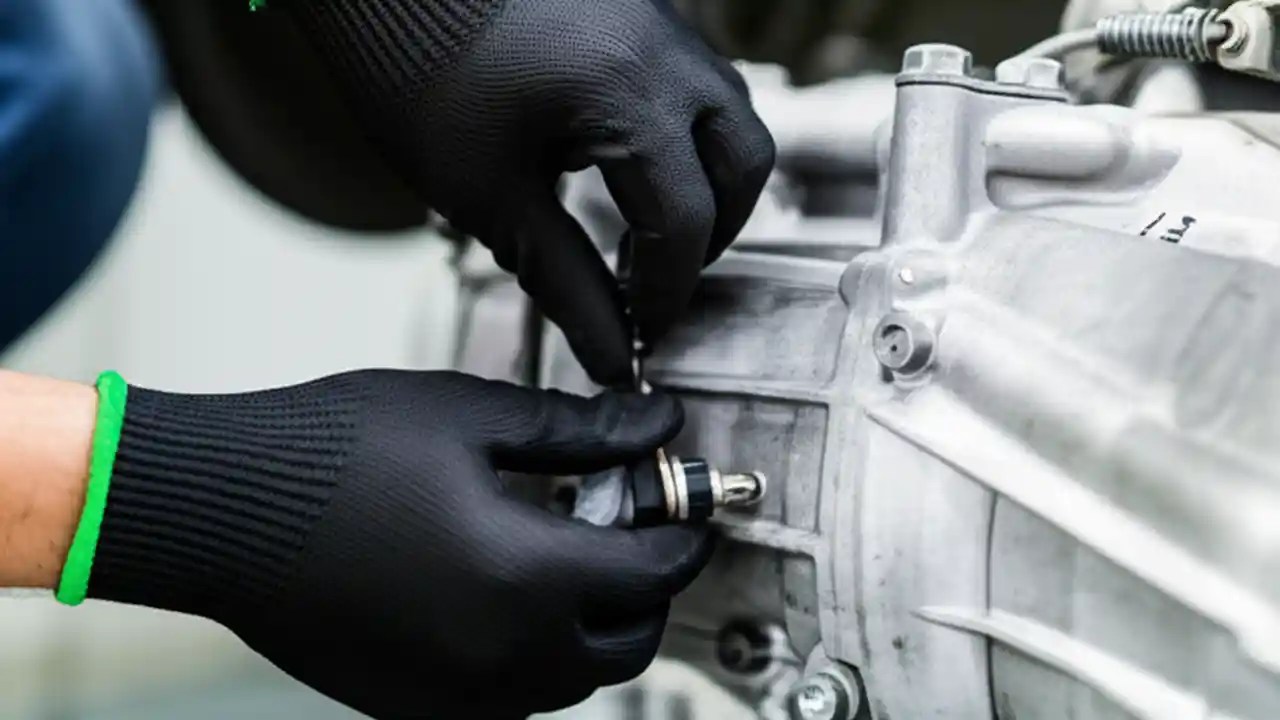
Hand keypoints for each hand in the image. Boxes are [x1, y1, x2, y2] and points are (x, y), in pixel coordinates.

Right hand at [84, 370, 713, 718]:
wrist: (222, 508)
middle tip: (628, 527)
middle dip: (648, 587)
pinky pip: (512, 696)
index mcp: (529, 578)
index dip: (686, 533)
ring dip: (593, 624)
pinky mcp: (416, 705)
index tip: (687, 504)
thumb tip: (658, 425)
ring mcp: (458, 694)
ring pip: (573, 679)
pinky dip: (536, 653)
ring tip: (563, 551)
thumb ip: (582, 432)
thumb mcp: (473, 417)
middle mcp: (503, 656)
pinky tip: (504, 591)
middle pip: (630, 643)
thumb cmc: (334, 450)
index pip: (656, 572)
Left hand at [283, 0, 775, 385]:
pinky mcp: (639, 6)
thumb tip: (612, 356)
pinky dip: (685, 134)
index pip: (687, 221)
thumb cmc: (416, 75)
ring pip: (731, 113)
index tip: (642, 335)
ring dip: (707, 180)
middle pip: (743, 163)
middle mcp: (666, 49)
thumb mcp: (489, 196)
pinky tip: (624, 162)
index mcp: (630, 95)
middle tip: (659, 281)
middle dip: (713, 234)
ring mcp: (659, 19)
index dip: (668, 292)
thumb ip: (564, 282)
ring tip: (646, 229)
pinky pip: (695, 78)